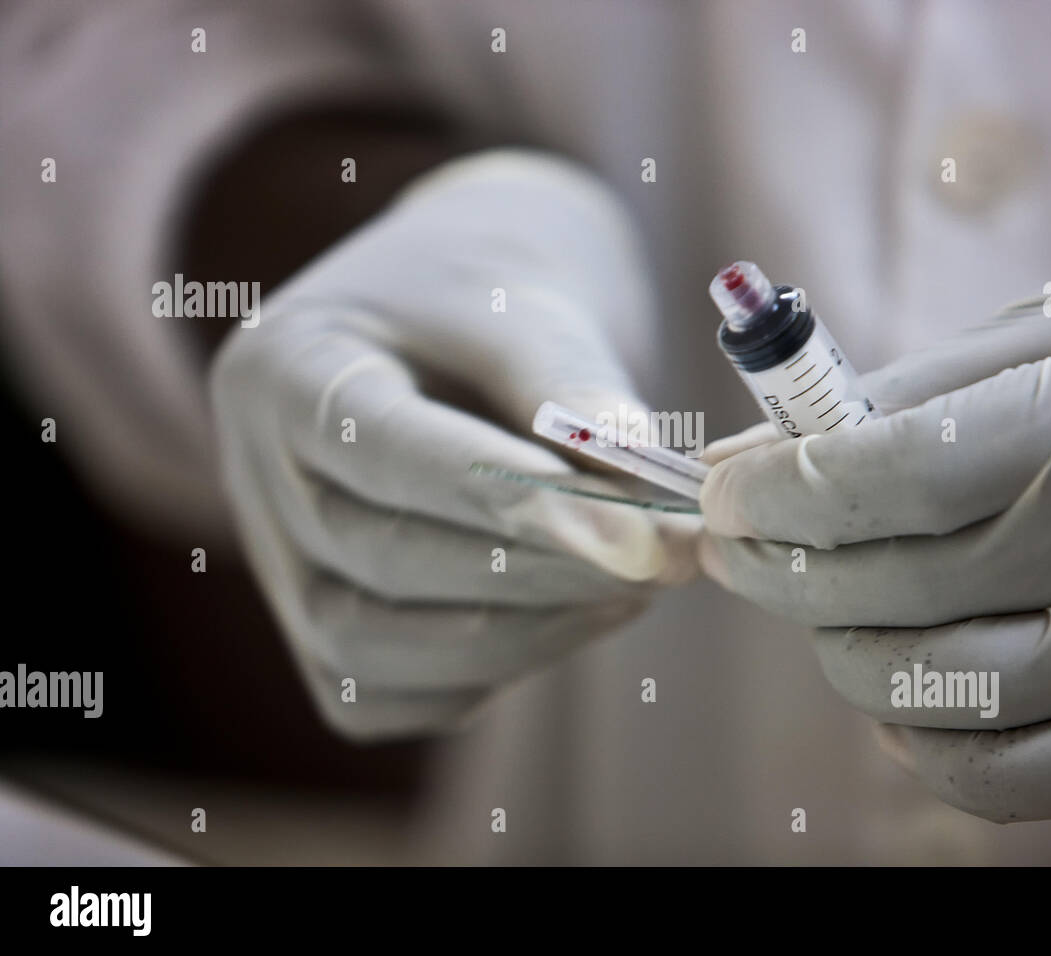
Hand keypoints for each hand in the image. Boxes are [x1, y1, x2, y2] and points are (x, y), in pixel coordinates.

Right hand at [212, 150, 692, 739]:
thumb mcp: (524, 301)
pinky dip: (480, 675)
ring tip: (633, 589)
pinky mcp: (317, 628)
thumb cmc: (486, 293)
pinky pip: (380, 694)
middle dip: (535, 570)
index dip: (506, 495)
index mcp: (285, 367)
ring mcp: (276, 563)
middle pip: (378, 557)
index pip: (382, 448)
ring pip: (367, 648)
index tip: (629, 525)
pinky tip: (571, 619)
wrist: (452, 321)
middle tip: (662, 559)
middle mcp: (257, 474)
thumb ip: (569, 386)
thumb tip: (635, 476)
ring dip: (517, 637)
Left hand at [698, 227, 1050, 820]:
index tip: (723, 489)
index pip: (895, 478)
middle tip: (738, 541)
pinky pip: (1032, 777)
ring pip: (949, 695)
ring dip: (844, 651)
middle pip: (903, 589)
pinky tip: (902, 697)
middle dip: (782, 567)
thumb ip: (900, 394)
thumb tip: (750, 451)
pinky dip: (937, 750)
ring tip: (820, 601)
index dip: (780, 490)